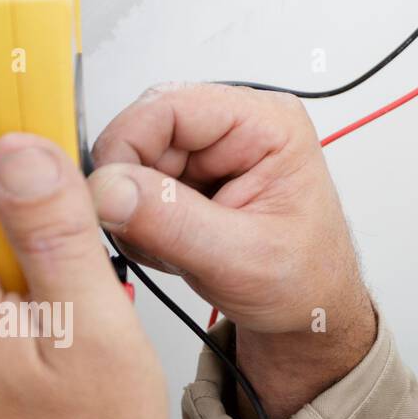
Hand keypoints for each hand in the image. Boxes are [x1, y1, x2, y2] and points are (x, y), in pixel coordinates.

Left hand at [0, 129, 166, 418]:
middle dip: (24, 192)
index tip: (40, 110)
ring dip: (28, 231)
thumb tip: (26, 151)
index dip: (8, 139)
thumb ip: (56, 232)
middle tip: (74, 224)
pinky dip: (22, 262)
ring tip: (72, 277)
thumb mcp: (89, 324)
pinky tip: (56, 294)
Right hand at [88, 83, 375, 418]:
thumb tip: (109, 188)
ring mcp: (216, 150)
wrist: (309, 312)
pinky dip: (140, 222)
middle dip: (131, 188)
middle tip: (148, 237)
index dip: (126, 146)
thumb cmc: (304, 280)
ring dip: (136, 211)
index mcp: (270, 125)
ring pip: (134, 160)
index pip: (170, 105)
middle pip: (144, 130)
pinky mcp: (195, 175)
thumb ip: (173, 222)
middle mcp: (242, 125)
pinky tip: (174, 247)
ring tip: (175, 249)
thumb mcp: (240, 258)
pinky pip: (136, 186)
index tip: (108, 197)